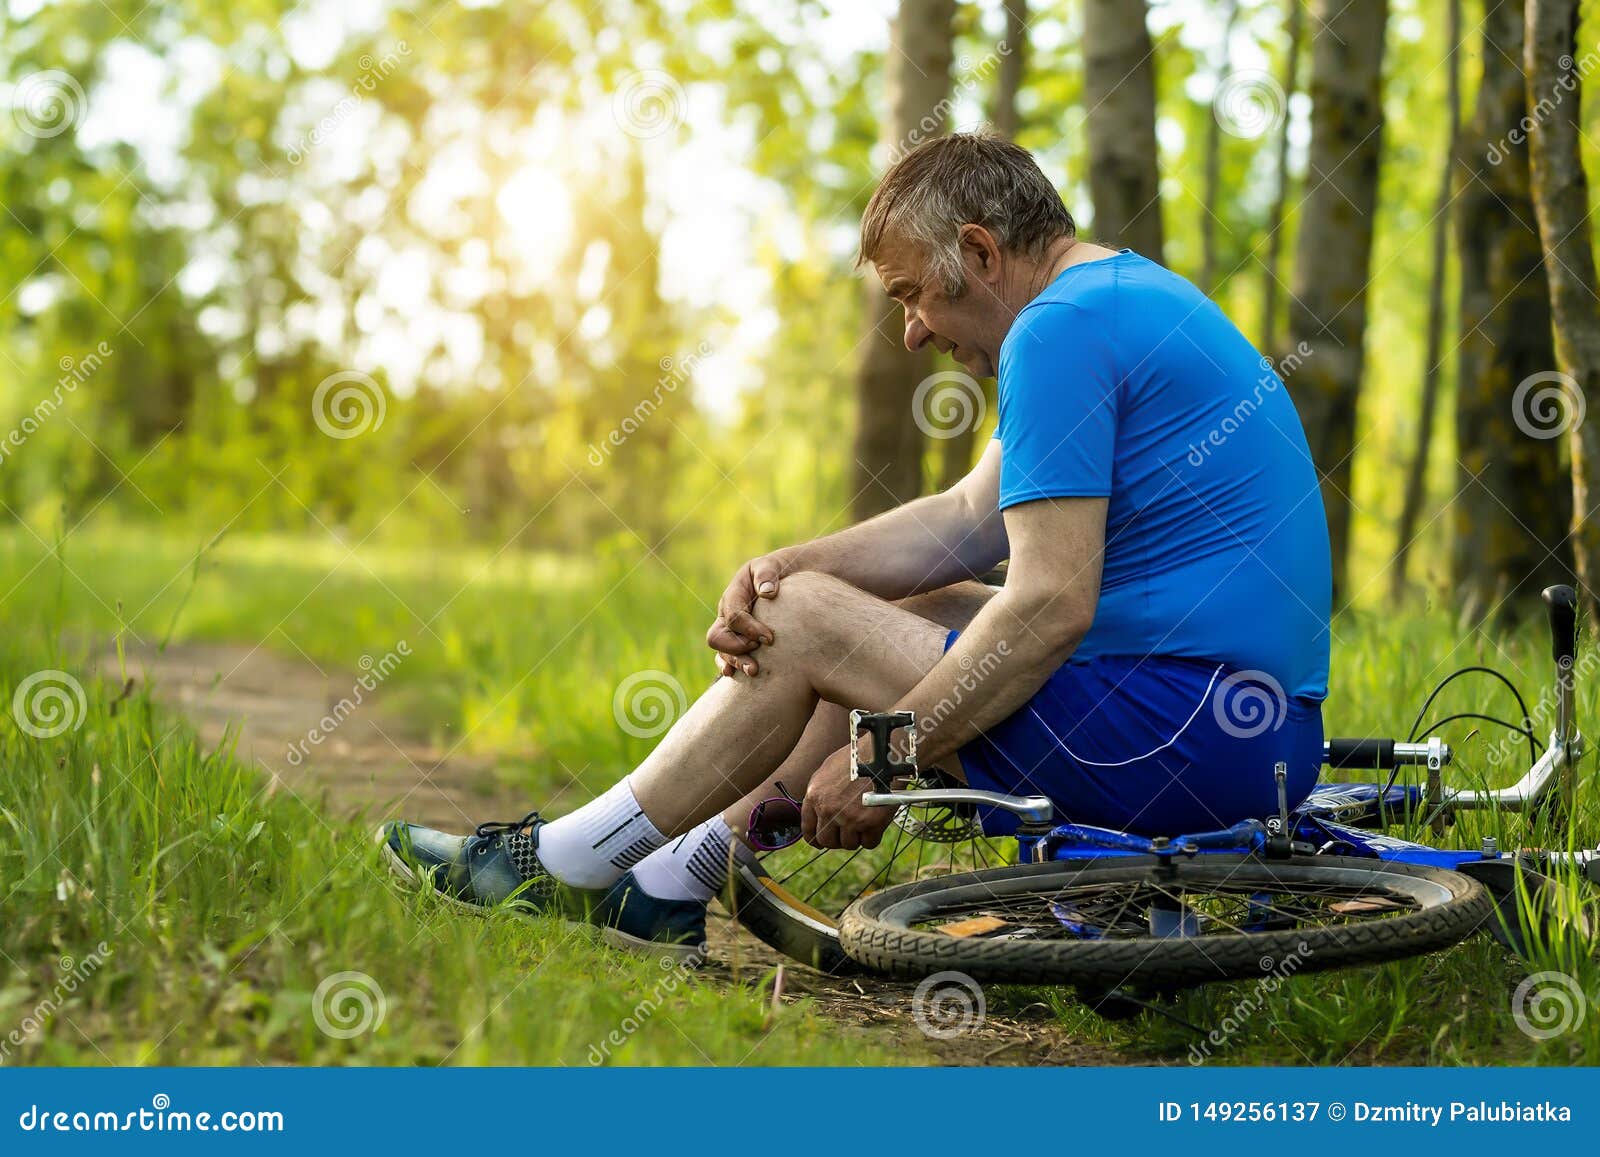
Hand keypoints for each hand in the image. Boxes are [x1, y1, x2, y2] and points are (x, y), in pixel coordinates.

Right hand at [706, 554, 784, 676]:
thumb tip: (767, 593)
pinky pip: (728, 657)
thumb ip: (768, 574)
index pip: (733, 616)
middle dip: (735, 648)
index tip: (770, 638)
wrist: (795, 576)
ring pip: (722, 651)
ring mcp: (732, 629)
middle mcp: (728, 612)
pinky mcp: (741, 640)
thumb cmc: (784, 570)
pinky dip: (732, 666)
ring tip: (754, 670)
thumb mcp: (776, 564)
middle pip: (717, 637)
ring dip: (736, 662)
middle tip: (758, 649)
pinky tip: (738, 675)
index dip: (748, 629)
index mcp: (735, 593)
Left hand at [802, 746, 894, 849]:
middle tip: (848, 831)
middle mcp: (828, 809)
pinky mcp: (871, 823)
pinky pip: (869, 843)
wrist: (884, 750)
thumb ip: (821, 794)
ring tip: (865, 820)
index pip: (808, 829)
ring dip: (857, 836)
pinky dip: (873, 836)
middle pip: (827, 841)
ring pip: (849, 844)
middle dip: (837, 838)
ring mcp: (849, 818)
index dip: (816, 838)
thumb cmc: (858, 756)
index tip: (823, 841)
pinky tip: (877, 822)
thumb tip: (818, 813)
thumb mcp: (828, 770)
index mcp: (815, 795)